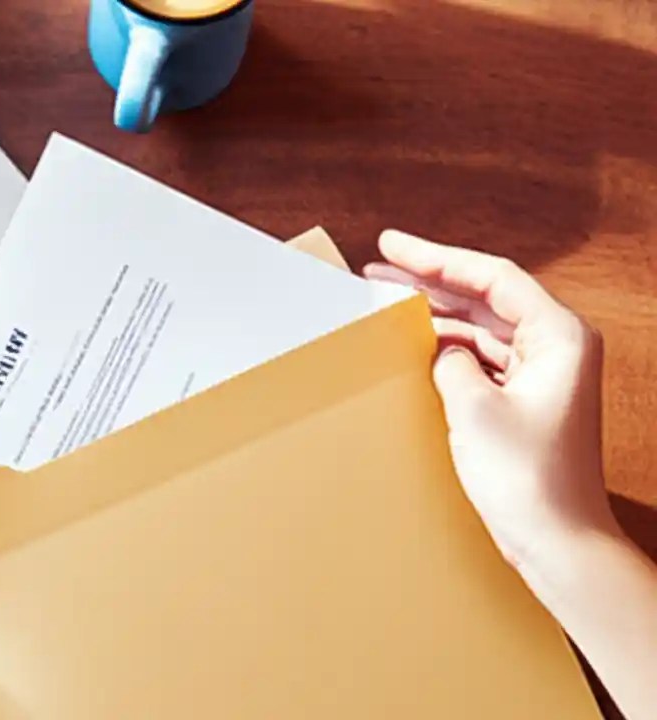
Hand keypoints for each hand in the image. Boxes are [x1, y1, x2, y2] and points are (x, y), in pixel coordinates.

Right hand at [364, 231, 618, 577]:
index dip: (436, 256)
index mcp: (559, 336)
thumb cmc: (529, 481)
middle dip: (432, 281)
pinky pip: (484, 358)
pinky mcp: (530, 401)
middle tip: (380, 266)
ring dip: (438, 316)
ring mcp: (546, 375)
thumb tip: (442, 350)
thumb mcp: (473, 408)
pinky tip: (418, 346)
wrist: (558, 541)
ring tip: (389, 303)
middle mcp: (558, 348)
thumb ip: (450, 363)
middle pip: (487, 297)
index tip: (392, 245)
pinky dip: (450, 350)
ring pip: (483, 327)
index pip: (491, 276)